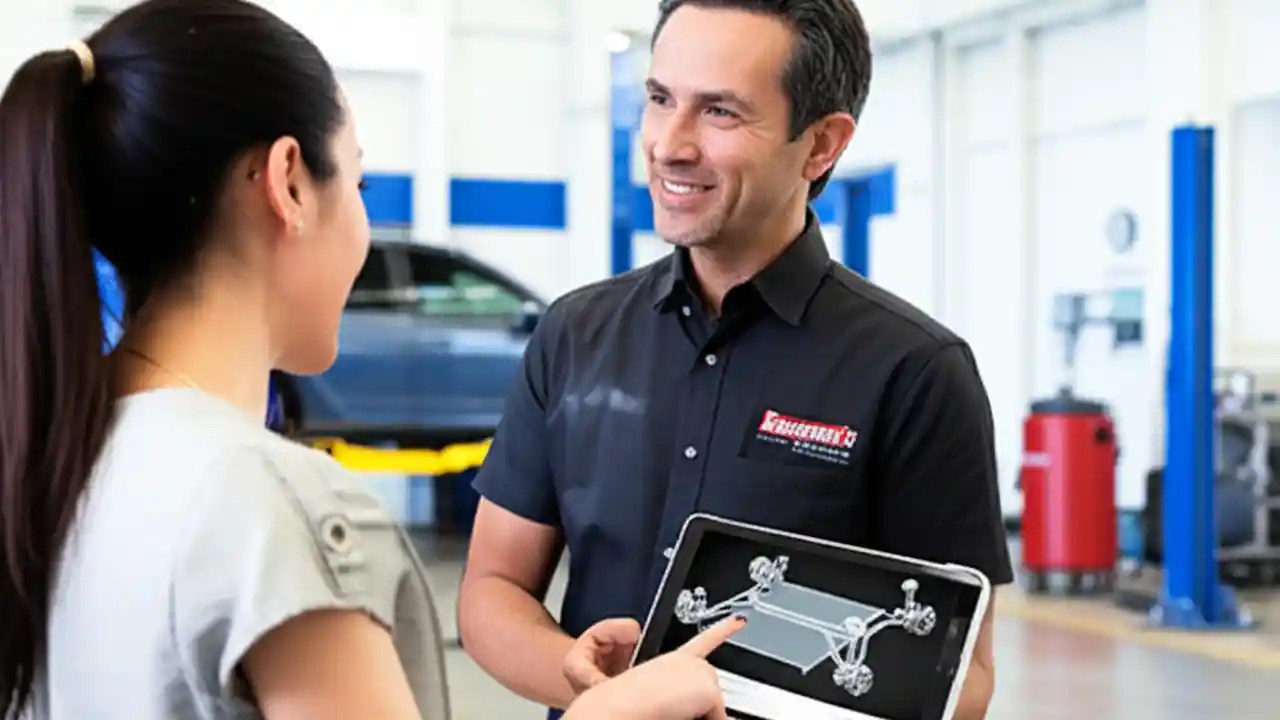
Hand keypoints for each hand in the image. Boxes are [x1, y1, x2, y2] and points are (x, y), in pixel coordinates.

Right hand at [567, 615, 746, 719]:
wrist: (618, 707)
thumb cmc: (626, 703)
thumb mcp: (658, 693)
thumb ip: (678, 694)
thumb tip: (692, 709)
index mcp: (675, 660)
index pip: (705, 640)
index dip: (724, 628)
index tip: (738, 620)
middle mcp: (690, 662)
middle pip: (710, 688)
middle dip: (699, 705)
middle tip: (673, 711)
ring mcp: (701, 673)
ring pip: (715, 706)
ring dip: (699, 715)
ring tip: (672, 713)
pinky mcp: (708, 690)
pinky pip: (717, 717)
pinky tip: (686, 716)